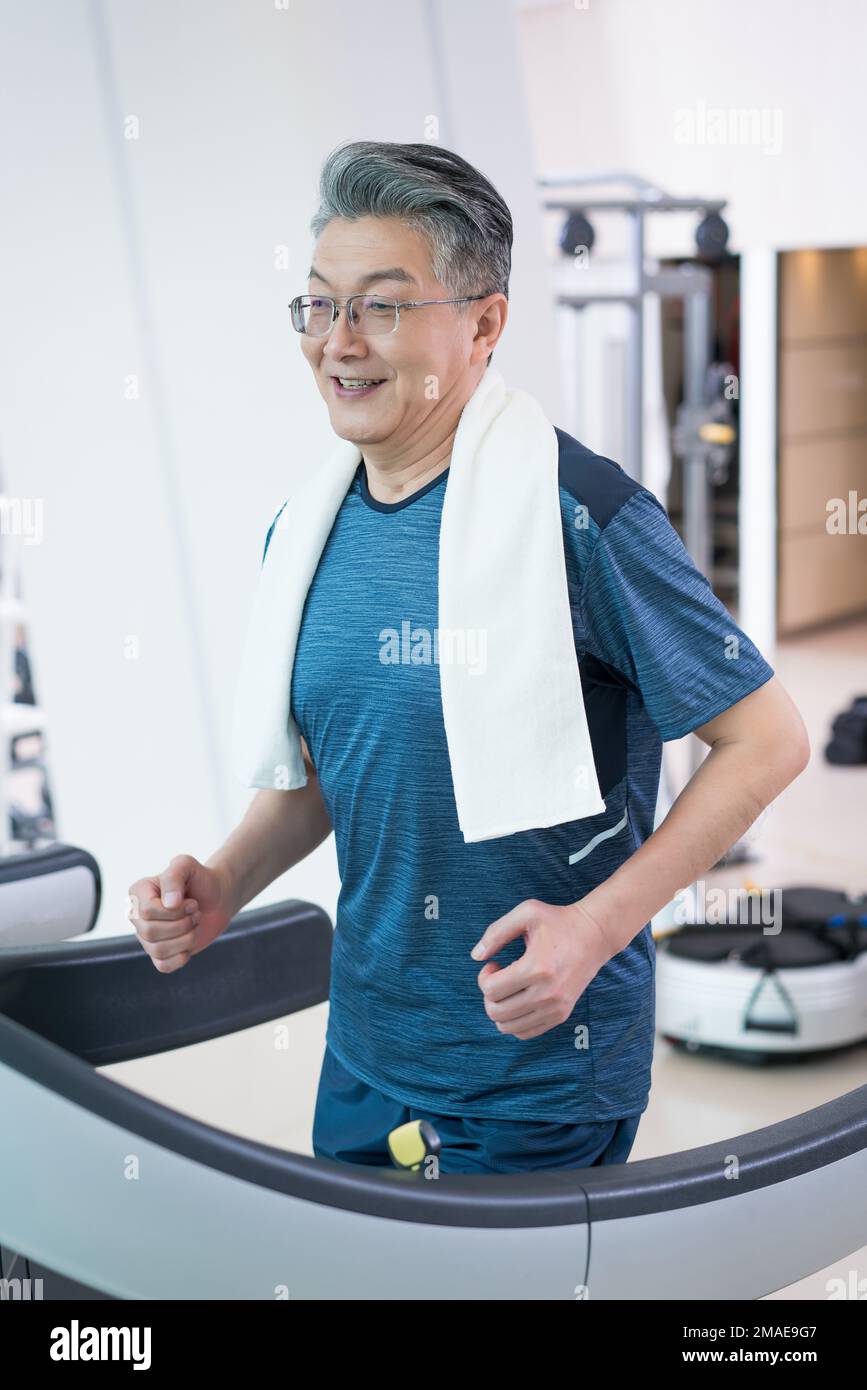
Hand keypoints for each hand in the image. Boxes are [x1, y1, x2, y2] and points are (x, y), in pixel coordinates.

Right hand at [127, 854, 234, 973]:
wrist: (217, 897)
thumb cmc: (200, 879)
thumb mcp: (187, 865)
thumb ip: (174, 876)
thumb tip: (169, 903)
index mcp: (139, 893)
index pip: (146, 911)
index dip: (175, 911)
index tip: (191, 901)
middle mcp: (138, 916)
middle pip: (150, 932)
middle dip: (182, 924)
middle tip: (196, 912)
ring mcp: (147, 937)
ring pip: (157, 950)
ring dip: (186, 938)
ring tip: (195, 924)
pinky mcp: (160, 954)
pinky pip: (163, 966)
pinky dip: (182, 957)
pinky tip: (190, 942)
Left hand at [469, 898, 611, 1039]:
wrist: (595, 935)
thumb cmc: (559, 921)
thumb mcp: (526, 913)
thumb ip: (496, 932)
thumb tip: (475, 957)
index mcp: (537, 968)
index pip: (491, 990)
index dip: (484, 977)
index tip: (495, 964)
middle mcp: (547, 994)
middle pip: (496, 1012)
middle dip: (488, 994)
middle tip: (500, 976)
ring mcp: (556, 1008)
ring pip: (508, 1027)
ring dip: (499, 1009)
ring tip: (509, 988)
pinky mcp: (561, 1015)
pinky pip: (525, 1032)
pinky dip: (514, 1020)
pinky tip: (519, 999)